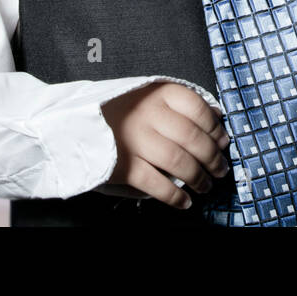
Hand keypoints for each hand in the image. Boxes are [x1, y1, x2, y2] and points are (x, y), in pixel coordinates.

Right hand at [100, 81, 231, 209]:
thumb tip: (217, 117)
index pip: (198, 108)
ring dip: (198, 178)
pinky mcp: (123, 165)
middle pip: (192, 138)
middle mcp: (148, 114)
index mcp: (157, 93)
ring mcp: (135, 140)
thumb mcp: (148, 95)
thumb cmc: (119, 111)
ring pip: (178, 161)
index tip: (224, 142)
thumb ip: (179, 104)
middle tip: (221, 170)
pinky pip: (156, 184)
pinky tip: (185, 201)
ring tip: (206, 186)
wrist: (72, 124)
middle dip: (212, 158)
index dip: (215, 128)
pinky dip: (174, 196)